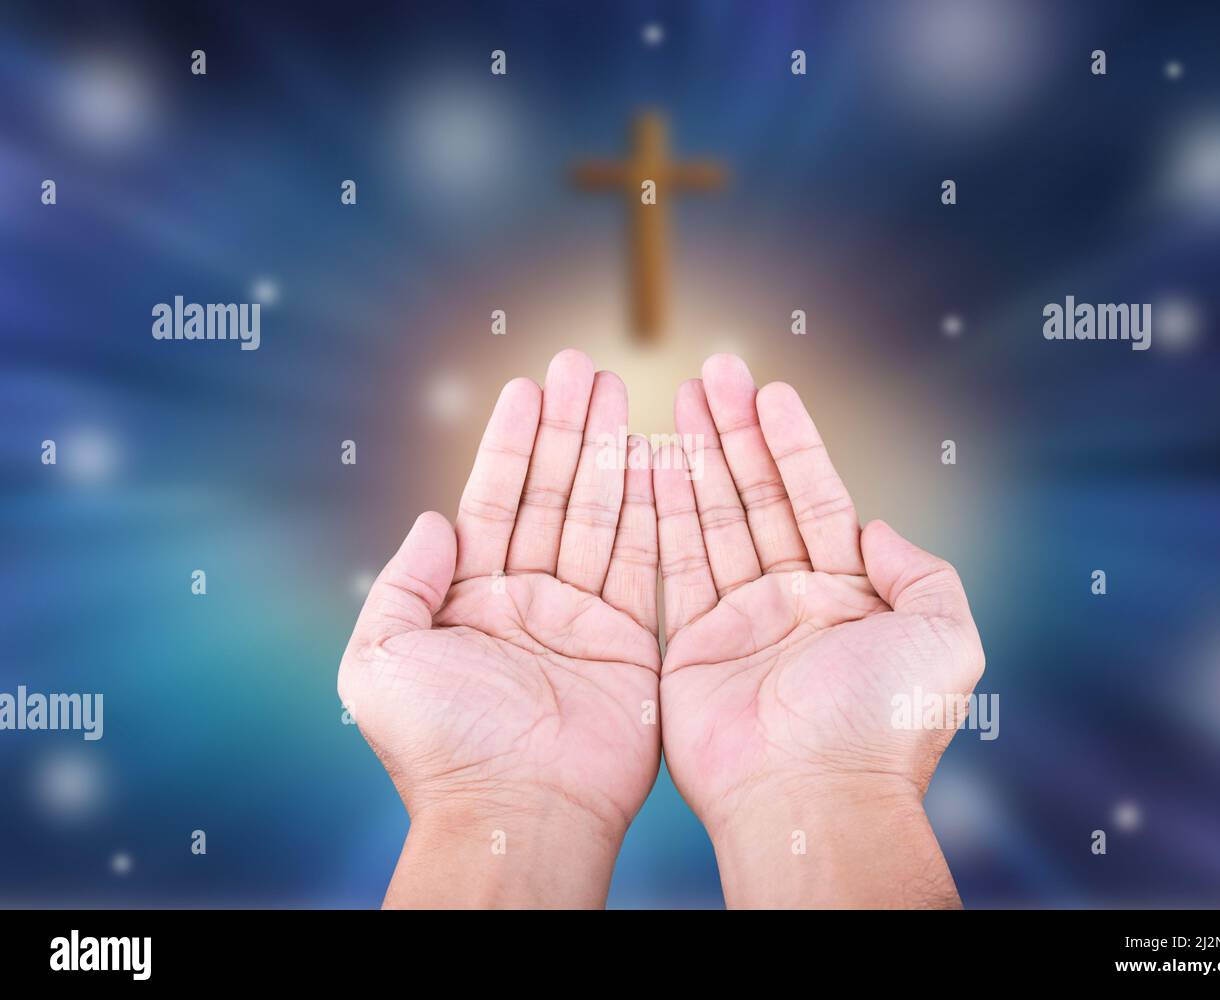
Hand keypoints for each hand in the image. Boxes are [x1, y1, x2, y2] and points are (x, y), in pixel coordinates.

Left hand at [338, 350, 659, 907]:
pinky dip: (652, 509)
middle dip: (568, 429)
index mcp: (470, 601)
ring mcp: (582, 619)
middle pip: (553, 495)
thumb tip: (431, 519)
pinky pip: (644, 561)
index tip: (528, 387)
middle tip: (583, 364)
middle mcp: (527, 602)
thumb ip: (402, 583)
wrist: (514, 813)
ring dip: (611, 452)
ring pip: (600, 515)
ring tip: (621, 391)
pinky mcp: (630, 643)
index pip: (495, 501)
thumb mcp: (380, 660)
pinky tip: (658, 459)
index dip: (511, 442)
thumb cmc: (439, 748)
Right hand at [655, 354, 984, 907]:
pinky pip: (673, 566)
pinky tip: (650, 467)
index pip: (816, 498)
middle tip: (715, 371)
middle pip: (759, 496)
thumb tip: (880, 530)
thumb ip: (924, 573)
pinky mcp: (691, 646)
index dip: (793, 443)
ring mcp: (739, 622)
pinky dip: (662, 515)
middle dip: (736, 433)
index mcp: (849, 596)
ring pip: (713, 519)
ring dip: (696, 459)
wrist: (815, 796)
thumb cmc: (884, 725)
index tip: (770, 390)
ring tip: (678, 399)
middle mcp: (792, 601)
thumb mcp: (945, 637)